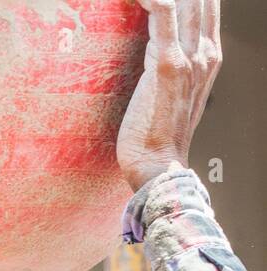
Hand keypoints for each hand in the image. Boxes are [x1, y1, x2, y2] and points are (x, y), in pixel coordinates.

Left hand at [117, 0, 221, 192]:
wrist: (159, 165)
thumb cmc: (155, 135)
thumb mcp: (169, 93)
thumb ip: (167, 66)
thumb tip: (152, 47)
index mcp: (208, 58)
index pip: (205, 8)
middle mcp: (205, 53)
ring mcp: (190, 56)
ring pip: (184, 0)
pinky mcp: (167, 62)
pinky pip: (164, 12)